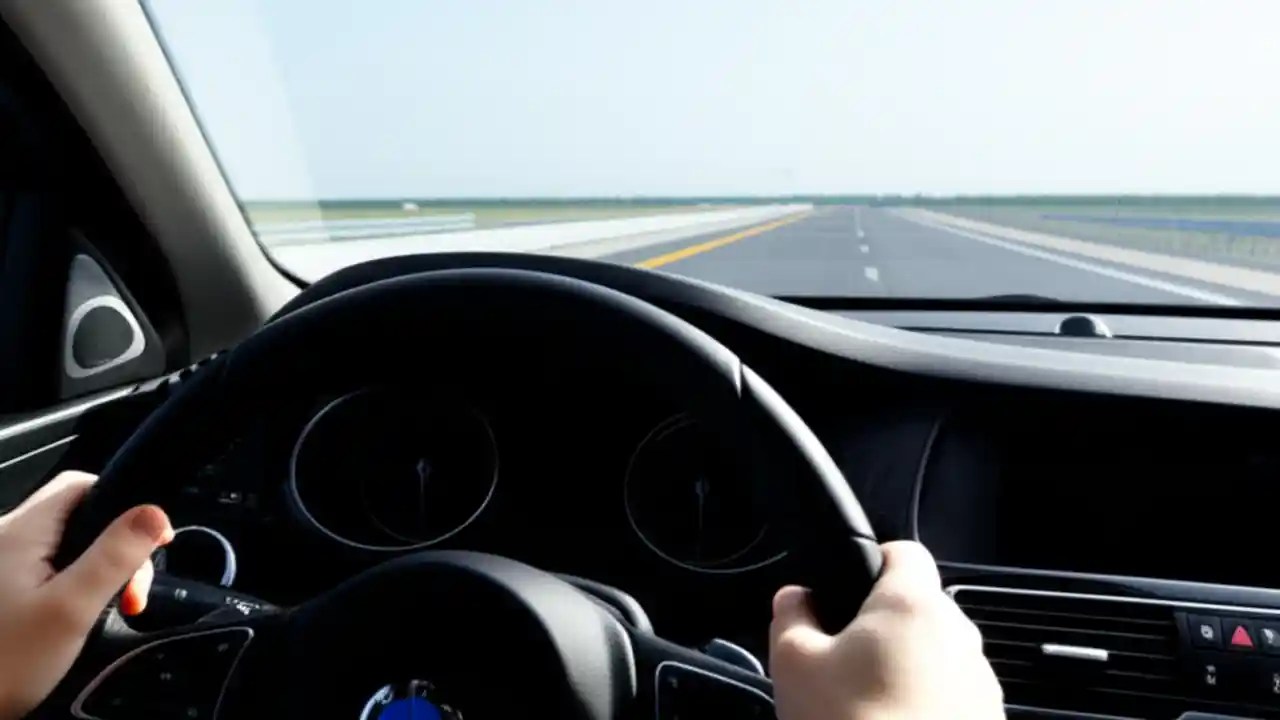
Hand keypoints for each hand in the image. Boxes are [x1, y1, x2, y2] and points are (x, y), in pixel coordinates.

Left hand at [0, 471, 172, 718]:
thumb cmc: (3, 664)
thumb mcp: (70, 610)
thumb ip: (113, 558)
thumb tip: (154, 514)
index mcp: (20, 532)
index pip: (83, 486)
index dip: (127, 506)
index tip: (156, 544)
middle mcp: (6, 539)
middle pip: (80, 519)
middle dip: (118, 551)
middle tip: (132, 595)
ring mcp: (2, 565)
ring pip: (69, 547)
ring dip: (101, 572)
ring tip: (113, 609)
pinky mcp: (3, 590)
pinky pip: (52, 571)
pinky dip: (77, 587)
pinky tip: (82, 616)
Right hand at [769, 541, 1003, 719]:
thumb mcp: (793, 664)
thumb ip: (790, 614)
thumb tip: (795, 597)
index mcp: (912, 604)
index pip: (902, 551)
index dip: (871, 564)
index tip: (846, 592)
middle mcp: (959, 635)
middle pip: (918, 610)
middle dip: (883, 630)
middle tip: (843, 662)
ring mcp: (981, 683)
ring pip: (937, 658)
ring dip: (907, 672)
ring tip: (867, 709)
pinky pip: (953, 700)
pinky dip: (927, 709)